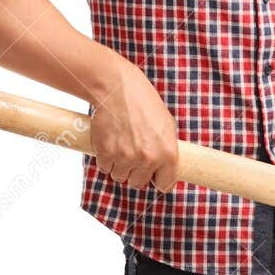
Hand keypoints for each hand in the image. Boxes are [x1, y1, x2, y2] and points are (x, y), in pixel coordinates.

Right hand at [90, 63, 179, 191]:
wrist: (118, 89)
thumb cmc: (144, 104)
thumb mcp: (166, 126)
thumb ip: (166, 150)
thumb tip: (164, 169)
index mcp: (168, 153)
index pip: (165, 185)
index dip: (158, 180)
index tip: (153, 175)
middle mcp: (148, 159)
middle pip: (138, 183)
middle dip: (135, 172)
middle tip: (133, 153)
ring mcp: (126, 157)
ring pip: (120, 176)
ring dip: (119, 165)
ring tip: (121, 144)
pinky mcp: (106, 153)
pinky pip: (105, 167)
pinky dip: (105, 158)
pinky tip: (110, 141)